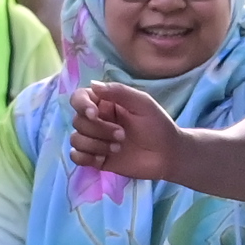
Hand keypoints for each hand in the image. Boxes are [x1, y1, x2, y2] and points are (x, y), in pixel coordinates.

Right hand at [67, 80, 182, 178]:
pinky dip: (85, 158)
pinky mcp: (96, 159)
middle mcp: (97, 120)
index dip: (81, 105)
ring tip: (118, 148)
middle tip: (123, 135)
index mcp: (105, 103)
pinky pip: (76, 156)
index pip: (79, 98)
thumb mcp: (143, 103)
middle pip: (78, 121)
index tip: (94, 114)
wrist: (168, 155)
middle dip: (99, 130)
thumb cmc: (158, 125)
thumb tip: (93, 84)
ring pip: (76, 139)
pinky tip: (103, 159)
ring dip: (96, 145)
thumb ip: (119, 92)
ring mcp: (96, 140)